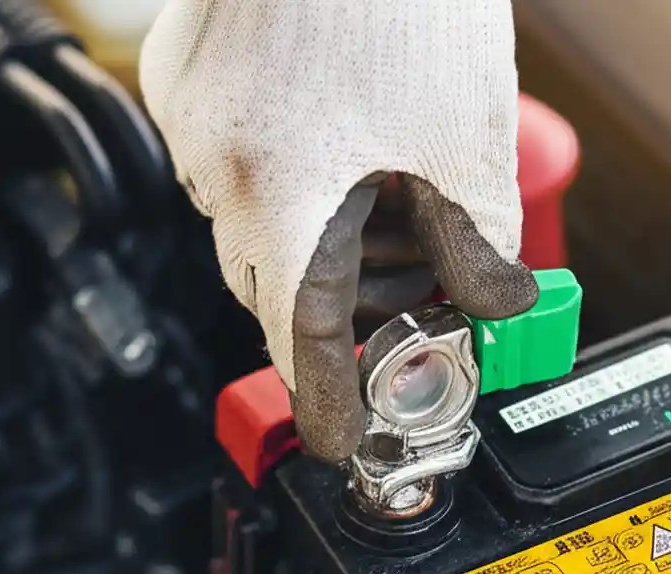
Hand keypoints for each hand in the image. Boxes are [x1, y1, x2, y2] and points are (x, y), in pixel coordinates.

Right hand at [140, 0, 537, 461]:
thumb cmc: (410, 2)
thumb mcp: (470, 140)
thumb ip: (479, 248)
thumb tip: (490, 312)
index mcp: (287, 198)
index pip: (299, 345)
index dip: (328, 399)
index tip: (343, 433)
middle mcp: (218, 169)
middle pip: (278, 288)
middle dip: (345, 301)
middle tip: (412, 279)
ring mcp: (189, 123)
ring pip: (250, 227)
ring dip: (314, 233)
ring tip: (381, 179)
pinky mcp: (181, 84)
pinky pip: (225, 166)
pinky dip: (282, 176)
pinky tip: (333, 132)